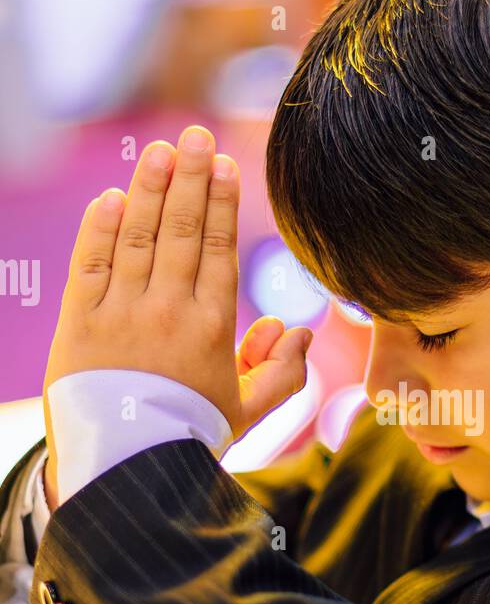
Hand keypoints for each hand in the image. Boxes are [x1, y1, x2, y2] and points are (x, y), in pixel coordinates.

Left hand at [42, 126, 312, 510]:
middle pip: (181, 230)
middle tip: (196, 135)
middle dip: (190, 178)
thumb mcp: (246, 414)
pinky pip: (90, 264)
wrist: (125, 468)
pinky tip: (112, 196)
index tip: (224, 165)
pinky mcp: (80, 323)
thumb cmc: (188, 438)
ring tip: (160, 149)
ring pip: (138, 237)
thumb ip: (280, 374)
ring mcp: (121, 313)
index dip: (221, 204)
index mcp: (212, 328)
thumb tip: (295, 329)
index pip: (217, 250)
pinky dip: (100, 228)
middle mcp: (168, 311)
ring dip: (149, 188)